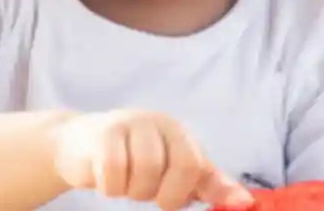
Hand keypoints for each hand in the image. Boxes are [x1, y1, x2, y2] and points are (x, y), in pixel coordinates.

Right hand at [51, 109, 254, 210]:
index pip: (198, 165)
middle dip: (163, 194)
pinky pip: (114, 173)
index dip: (190, 192)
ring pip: (146, 173)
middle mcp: (159, 122)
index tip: (189, 201)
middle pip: (180, 168)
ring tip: (127, 183)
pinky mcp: (102, 133)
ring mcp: (131, 123)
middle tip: (149, 193)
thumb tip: (245, 201)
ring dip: (134, 191)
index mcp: (180, 132)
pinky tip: (106, 179)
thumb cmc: (132, 159)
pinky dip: (110, 188)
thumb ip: (207, 183)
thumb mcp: (173, 169)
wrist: (78, 145)